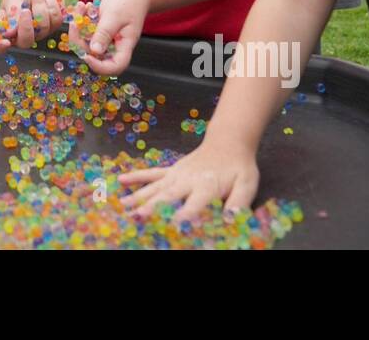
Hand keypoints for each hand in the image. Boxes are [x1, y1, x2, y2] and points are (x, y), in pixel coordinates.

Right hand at [0, 0, 66, 51]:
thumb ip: (12, 14)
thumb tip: (10, 32)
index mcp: (8, 29)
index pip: (0, 46)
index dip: (1, 47)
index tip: (5, 42)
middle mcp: (24, 34)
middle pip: (26, 42)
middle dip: (26, 26)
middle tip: (25, 10)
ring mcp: (40, 31)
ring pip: (43, 27)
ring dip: (39, 4)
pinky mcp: (55, 24)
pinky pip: (56, 17)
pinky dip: (50, 1)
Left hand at [68, 0, 149, 74]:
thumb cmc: (130, 1)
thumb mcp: (115, 16)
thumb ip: (104, 33)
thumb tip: (94, 51)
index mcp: (124, 46)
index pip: (114, 67)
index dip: (99, 67)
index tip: (87, 56)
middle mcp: (114, 46)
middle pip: (94, 55)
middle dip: (80, 39)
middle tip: (75, 22)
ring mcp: (106, 39)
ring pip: (86, 42)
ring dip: (79, 26)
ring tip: (81, 7)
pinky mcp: (100, 30)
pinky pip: (86, 31)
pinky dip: (82, 19)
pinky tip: (84, 5)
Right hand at [119, 136, 260, 222]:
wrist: (229, 143)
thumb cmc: (238, 168)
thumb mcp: (247, 185)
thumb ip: (238, 203)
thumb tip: (231, 219)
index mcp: (206, 186)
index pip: (193, 205)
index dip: (183, 217)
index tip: (172, 227)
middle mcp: (187, 180)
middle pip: (167, 196)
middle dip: (151, 207)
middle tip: (136, 217)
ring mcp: (176, 174)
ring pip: (155, 186)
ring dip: (138, 196)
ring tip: (122, 206)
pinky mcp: (171, 170)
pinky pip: (152, 173)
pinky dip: (137, 176)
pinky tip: (121, 180)